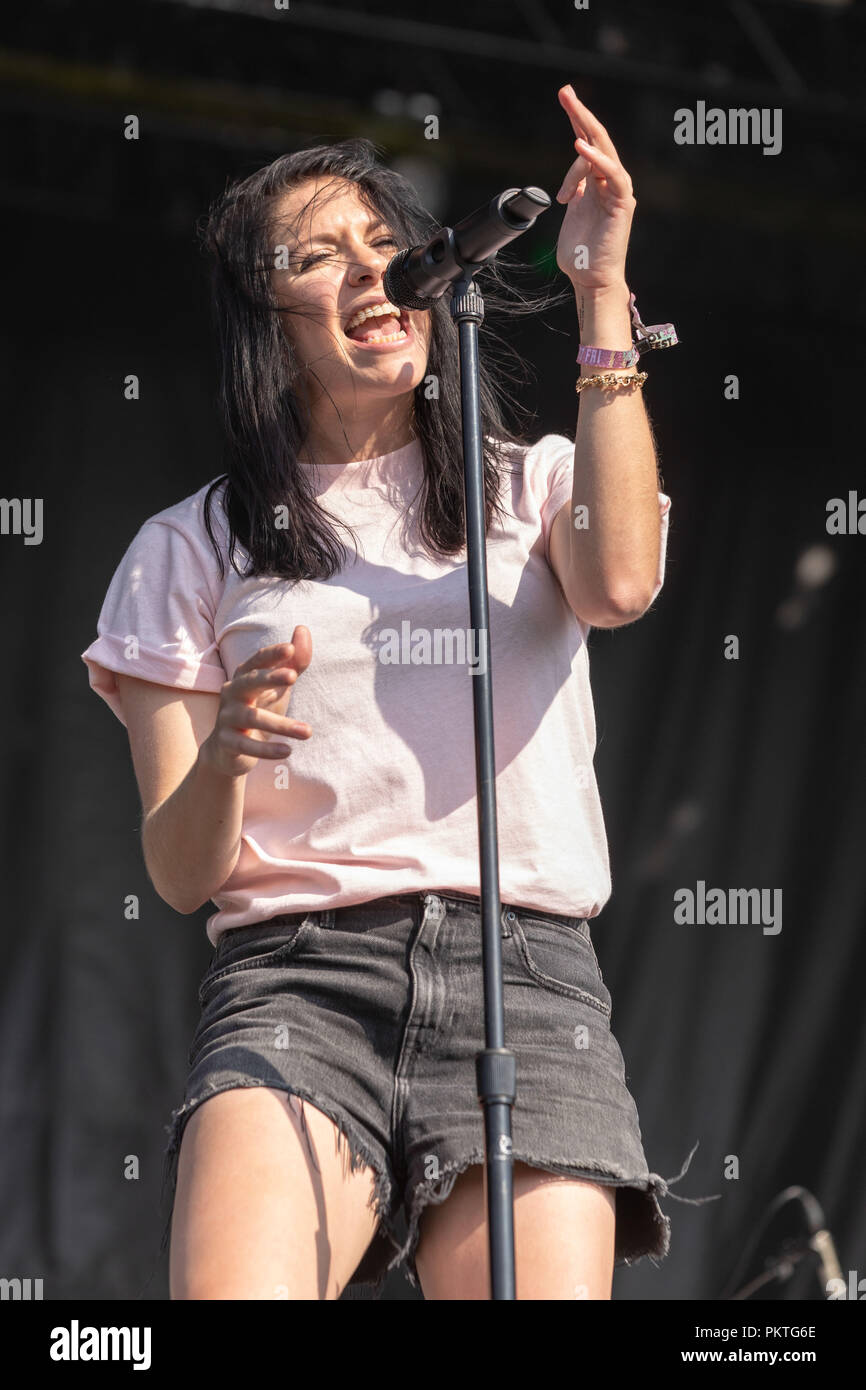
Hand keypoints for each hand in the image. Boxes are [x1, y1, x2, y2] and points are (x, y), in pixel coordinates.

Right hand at [202, 626, 312, 777]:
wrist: (228, 750)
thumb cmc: (257, 709)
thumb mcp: (276, 687)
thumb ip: (293, 662)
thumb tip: (303, 628)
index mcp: (244, 676)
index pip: (257, 661)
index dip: (272, 654)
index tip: (291, 648)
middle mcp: (232, 693)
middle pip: (249, 682)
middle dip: (269, 677)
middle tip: (294, 676)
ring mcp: (227, 717)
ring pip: (252, 717)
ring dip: (282, 725)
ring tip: (308, 732)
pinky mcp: (227, 742)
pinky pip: (245, 745)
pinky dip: (266, 749)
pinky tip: (288, 751)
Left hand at [554, 85, 635, 292]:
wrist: (590, 278)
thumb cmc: (580, 254)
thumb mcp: (573, 215)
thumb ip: (574, 193)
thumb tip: (570, 185)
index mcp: (596, 183)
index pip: (587, 144)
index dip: (577, 120)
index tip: (565, 97)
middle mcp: (609, 182)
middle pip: (597, 139)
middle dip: (580, 113)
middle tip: (565, 91)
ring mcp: (617, 190)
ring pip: (603, 150)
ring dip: (585, 128)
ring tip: (570, 109)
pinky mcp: (621, 202)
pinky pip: (611, 173)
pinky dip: (596, 158)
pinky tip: (579, 146)